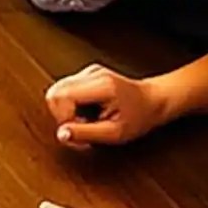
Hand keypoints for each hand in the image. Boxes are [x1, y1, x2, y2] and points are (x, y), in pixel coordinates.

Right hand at [44, 64, 172, 148]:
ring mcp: (89, 72)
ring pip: (57, 91)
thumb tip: (61, 135)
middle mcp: (92, 74)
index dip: (62, 118)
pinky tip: (86, 112)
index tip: (77, 130)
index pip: (60, 96)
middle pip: (54, 92)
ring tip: (84, 120)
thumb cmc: (140, 117)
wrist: (154, 101)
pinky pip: (65, 90)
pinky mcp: (86, 74)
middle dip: (61, 115)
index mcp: (100, 86)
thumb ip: (86, 134)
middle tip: (80, 127)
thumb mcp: (115, 133)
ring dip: (65, 110)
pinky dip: (70, 105)